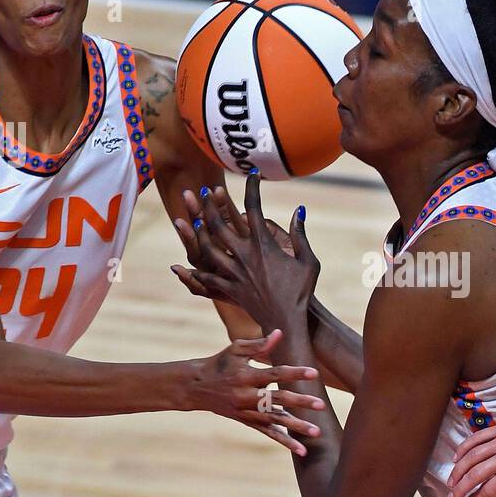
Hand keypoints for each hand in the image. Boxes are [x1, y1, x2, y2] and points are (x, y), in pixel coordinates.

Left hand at [171, 173, 318, 332]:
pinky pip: (208, 278)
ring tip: (196, 221)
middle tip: (206, 192)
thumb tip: (299, 210)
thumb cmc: (301, 291)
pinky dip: (197, 270)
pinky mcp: (230, 288)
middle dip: (211, 206)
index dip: (252, 189)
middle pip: (220, 224)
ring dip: (200, 232)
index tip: (252, 176)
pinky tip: (187, 265)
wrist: (287, 320)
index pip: (253, 208)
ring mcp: (234, 272)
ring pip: (209, 248)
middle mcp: (244, 255)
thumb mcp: (308, 260)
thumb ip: (300, 234)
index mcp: (263, 245)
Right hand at [188, 329, 325, 455]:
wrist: (196, 387)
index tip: (314, 373)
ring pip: (275, 421)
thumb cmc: (219, 363)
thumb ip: (259, 344)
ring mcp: (246, 412)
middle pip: (277, 400)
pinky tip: (302, 450)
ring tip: (317, 432)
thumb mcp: (235, 350)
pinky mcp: (247, 422)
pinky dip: (285, 441)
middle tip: (321, 404)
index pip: (274, 374)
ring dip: (296, 427)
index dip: (294, 373)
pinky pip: (268, 433)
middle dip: (300, 402)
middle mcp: (246, 396)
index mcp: (245, 376)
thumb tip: (280, 333)